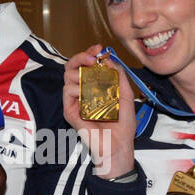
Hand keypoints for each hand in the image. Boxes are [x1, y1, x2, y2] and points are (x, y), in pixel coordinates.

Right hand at [62, 45, 136, 178]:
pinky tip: (87, 93)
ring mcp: (75, 101)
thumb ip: (119, 77)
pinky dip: (76, 88)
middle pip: (72, 66)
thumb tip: (109, 60)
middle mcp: (83, 91)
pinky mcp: (70, 111)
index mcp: (95, 86)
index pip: (86, 64)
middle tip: (92, 58)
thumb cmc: (123, 124)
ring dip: (81, 73)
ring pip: (68, 76)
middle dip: (80, 57)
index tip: (98, 49)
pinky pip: (67, 92)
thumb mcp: (127, 95)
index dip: (90, 53)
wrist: (118, 145)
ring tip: (94, 81)